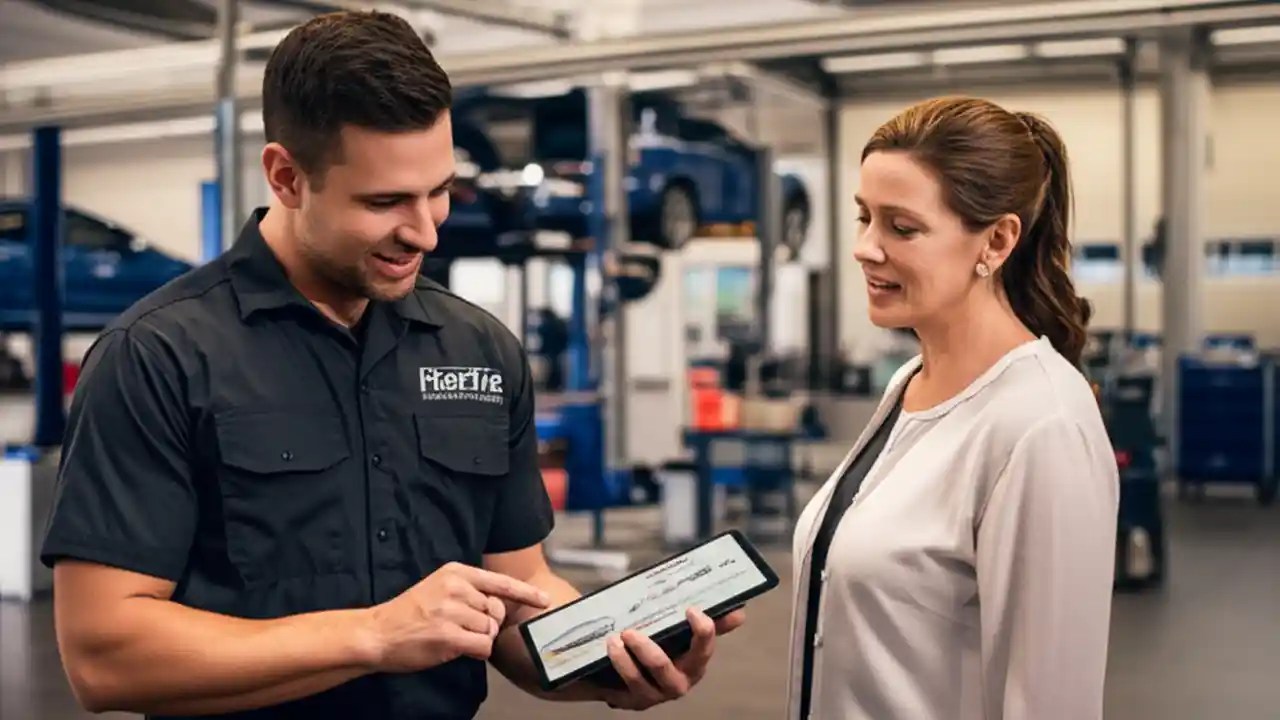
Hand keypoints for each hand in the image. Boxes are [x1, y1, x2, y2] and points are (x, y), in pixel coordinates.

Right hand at [368, 562, 550, 672]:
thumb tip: (498, 606)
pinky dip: (476, 651)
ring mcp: (452, 611)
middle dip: (488, 624)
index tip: (545, 600)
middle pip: (497, 611)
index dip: (526, 593)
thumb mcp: (439, 588)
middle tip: (461, 628)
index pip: (499, 582)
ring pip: (490, 630)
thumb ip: (468, 591)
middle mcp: (456, 588)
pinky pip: (483, 646)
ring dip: (478, 639)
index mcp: (456, 572)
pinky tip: (455, 648)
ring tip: (452, 636)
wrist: (377, 633)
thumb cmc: (409, 614)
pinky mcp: (449, 635)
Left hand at [597, 607, 745, 710]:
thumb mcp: (678, 630)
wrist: (624, 669)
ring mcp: (653, 695)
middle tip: (629, 631)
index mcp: (694, 664)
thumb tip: (740, 612)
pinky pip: (620, 689)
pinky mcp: (630, 701)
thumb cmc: (659, 643)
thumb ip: (706, 622)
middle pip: (665, 669)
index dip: (702, 632)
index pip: (703, 649)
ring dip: (623, 661)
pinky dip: (614, 670)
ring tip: (612, 640)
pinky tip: (606, 652)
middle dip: (648, 651)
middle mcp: (677, 683)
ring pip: (639, 681)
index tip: (692, 610)